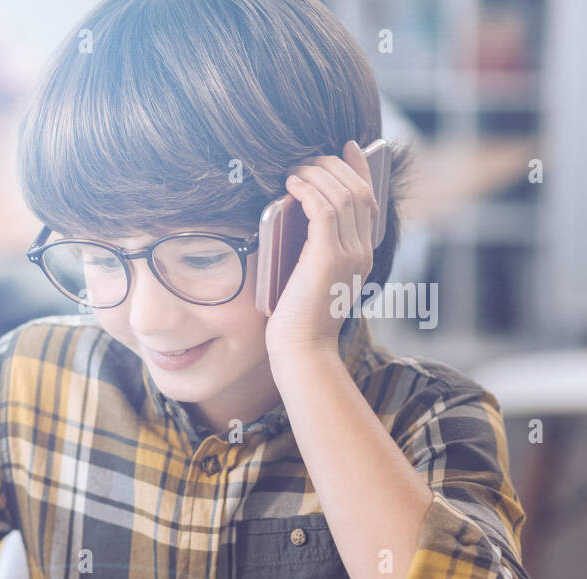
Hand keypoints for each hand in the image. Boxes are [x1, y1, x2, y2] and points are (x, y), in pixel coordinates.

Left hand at [265, 140, 377, 361]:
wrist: (301, 349)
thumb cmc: (298, 315)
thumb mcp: (311, 274)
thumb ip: (315, 244)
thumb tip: (298, 208)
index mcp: (363, 253)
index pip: (370, 198)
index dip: (360, 168)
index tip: (346, 148)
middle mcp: (363, 251)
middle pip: (359, 190)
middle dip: (333, 167)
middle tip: (309, 158)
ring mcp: (350, 253)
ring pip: (343, 195)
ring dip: (318, 175)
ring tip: (296, 169)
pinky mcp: (329, 257)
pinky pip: (324, 209)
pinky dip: (308, 191)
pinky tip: (291, 185)